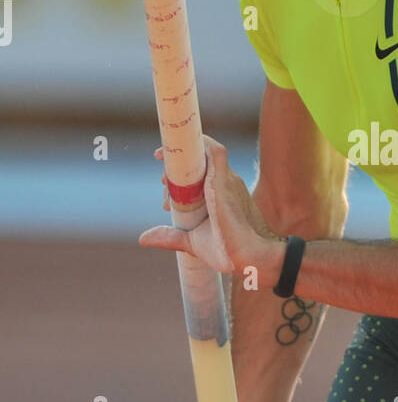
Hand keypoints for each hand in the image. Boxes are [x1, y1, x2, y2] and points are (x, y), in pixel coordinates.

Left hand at [139, 134, 282, 275]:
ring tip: (164, 179)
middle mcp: (226, 182)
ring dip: (179, 160)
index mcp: (222, 194)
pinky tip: (174, 150)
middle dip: (175, 168)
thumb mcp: (192, 242)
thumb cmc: (228, 252)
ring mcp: (226, 179)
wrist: (249, 258)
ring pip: (200, 154)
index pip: (201, 171)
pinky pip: (213, 150)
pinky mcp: (224, 179)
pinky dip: (197, 143)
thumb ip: (170, 237)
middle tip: (163, 186)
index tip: (164, 182)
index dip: (180, 171)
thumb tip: (143, 238)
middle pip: (198, 162)